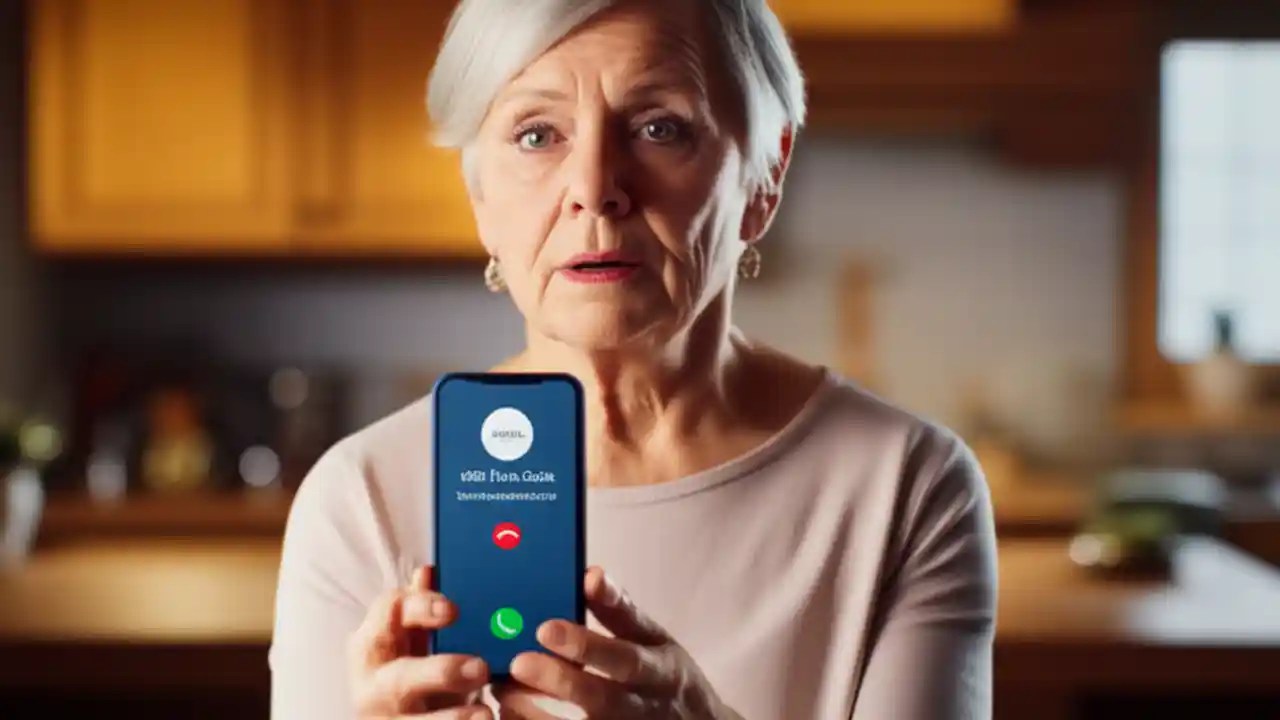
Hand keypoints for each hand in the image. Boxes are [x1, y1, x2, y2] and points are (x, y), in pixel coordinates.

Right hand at [348, 565, 493, 718]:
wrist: (395, 713)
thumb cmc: (413, 666)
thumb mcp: (416, 637)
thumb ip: (424, 608)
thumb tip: (428, 571)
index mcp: (375, 640)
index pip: (390, 612)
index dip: (421, 606)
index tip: (454, 609)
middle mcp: (372, 681)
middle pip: (400, 677)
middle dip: (440, 672)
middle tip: (480, 668)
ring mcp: (382, 718)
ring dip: (451, 717)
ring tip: (485, 713)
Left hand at [493, 566, 742, 719]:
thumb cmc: (665, 678)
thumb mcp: (656, 639)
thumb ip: (621, 609)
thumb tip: (590, 573)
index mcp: (658, 673)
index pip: (624, 660)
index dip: (586, 645)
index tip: (546, 627)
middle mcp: (641, 710)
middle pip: (600, 702)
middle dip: (557, 681)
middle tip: (518, 661)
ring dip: (538, 713)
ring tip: (504, 689)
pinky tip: (511, 714)